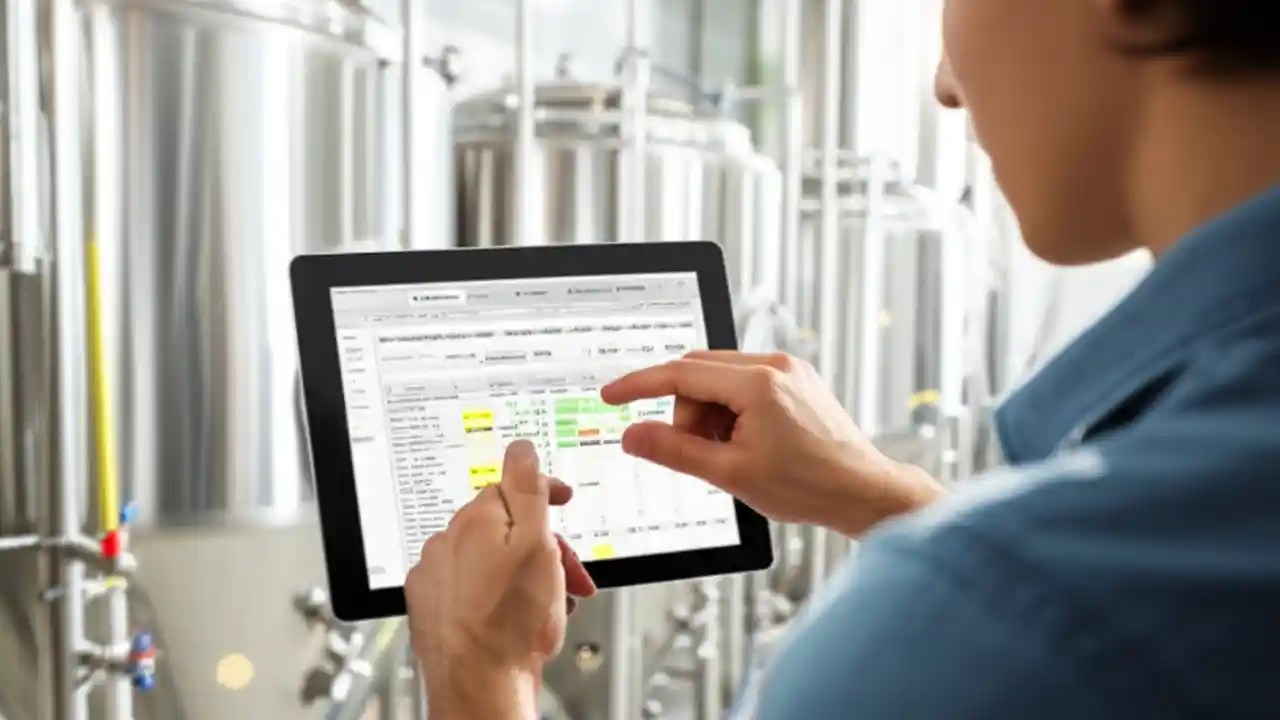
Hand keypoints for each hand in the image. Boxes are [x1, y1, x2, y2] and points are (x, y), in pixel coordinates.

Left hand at [405, 440, 597, 718]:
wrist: (480, 686)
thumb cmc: (510, 624)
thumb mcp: (537, 544)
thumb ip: (528, 489)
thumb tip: (520, 448)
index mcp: (473, 520)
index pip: (512, 487)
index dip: (546, 494)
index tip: (564, 499)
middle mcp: (446, 542)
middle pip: (506, 528)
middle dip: (544, 547)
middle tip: (570, 575)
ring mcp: (435, 577)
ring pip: (491, 560)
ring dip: (526, 575)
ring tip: (551, 605)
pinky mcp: (433, 608)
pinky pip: (472, 588)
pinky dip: (498, 596)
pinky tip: (520, 618)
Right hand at [602, 351, 944, 536]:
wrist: (862, 491)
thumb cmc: (808, 485)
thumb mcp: (730, 473)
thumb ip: (674, 451)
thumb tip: (633, 436)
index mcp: (758, 383)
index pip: (680, 373)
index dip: (639, 385)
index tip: (612, 396)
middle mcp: (774, 365)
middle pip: (698, 373)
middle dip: (685, 412)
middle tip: (698, 452)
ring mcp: (788, 369)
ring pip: (719, 378)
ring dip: (709, 414)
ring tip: (732, 454)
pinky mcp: (796, 379)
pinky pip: (744, 383)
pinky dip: (731, 411)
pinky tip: (746, 443)